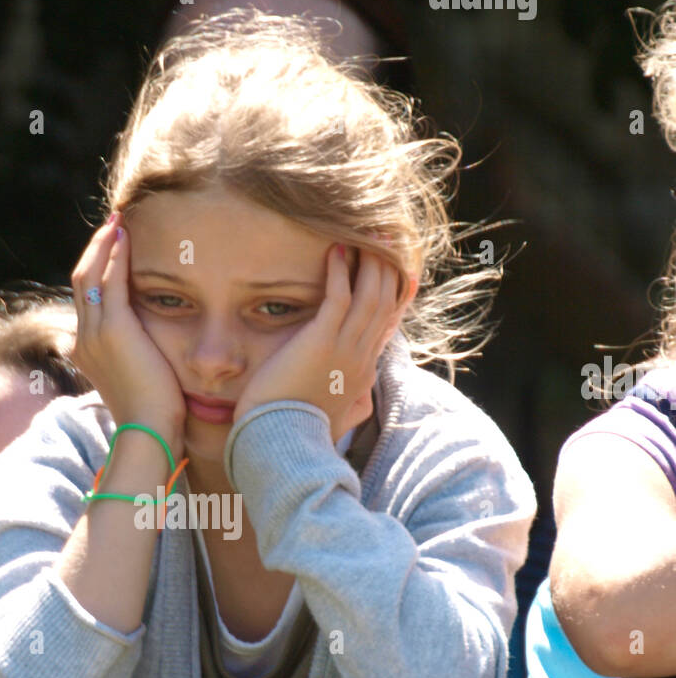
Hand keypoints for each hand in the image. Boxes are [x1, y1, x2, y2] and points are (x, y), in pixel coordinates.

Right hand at [70, 214, 185, 450]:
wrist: (149, 432)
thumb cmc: (154, 416)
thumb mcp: (139, 383)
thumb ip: (137, 361)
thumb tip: (151, 355)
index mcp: (86, 352)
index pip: (86, 301)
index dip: (97, 271)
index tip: (112, 251)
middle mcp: (83, 339)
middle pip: (81, 281)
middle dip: (96, 250)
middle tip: (113, 226)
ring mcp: (94, 333)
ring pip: (90, 275)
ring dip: (104, 245)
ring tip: (118, 223)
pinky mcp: (113, 329)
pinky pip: (110, 280)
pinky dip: (116, 256)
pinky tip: (127, 237)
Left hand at [233, 247, 412, 440]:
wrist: (280, 445)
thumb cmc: (296, 433)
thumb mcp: (335, 423)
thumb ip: (351, 410)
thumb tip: (361, 406)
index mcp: (362, 374)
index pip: (387, 325)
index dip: (395, 293)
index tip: (398, 269)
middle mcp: (361, 358)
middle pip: (386, 301)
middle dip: (387, 265)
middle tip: (385, 236)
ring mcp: (345, 350)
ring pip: (370, 294)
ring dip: (369, 260)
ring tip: (366, 232)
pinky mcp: (322, 342)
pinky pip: (339, 296)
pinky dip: (339, 271)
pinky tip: (336, 249)